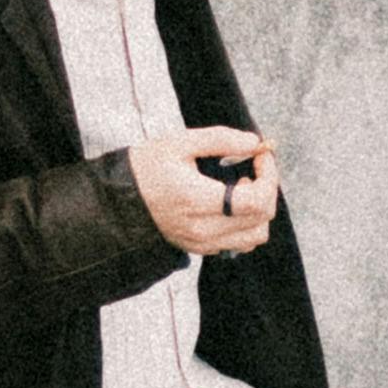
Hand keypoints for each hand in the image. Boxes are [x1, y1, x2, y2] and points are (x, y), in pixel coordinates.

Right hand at [137, 121, 277, 251]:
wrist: (118, 199)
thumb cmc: (147, 167)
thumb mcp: (179, 142)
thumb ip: (221, 139)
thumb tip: (254, 143)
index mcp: (197, 199)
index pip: (256, 201)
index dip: (269, 175)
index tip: (260, 154)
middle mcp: (202, 228)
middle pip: (261, 219)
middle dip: (267, 189)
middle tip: (252, 167)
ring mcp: (202, 242)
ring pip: (255, 236)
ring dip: (259, 210)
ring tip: (239, 188)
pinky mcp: (200, 248)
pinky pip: (239, 243)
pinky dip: (246, 223)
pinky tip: (230, 203)